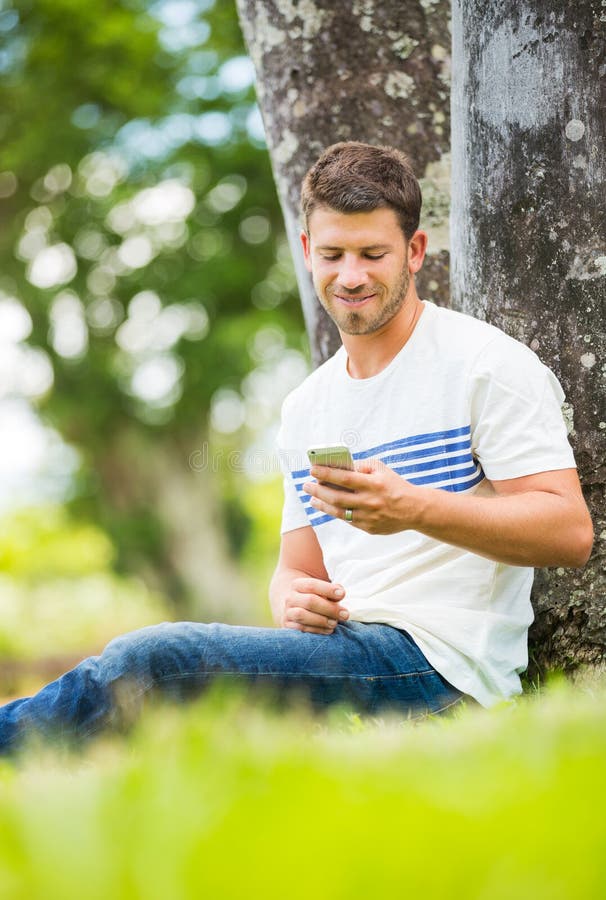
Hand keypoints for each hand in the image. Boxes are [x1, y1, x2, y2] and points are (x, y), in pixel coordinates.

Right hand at [282, 577, 348, 634]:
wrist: (297, 608)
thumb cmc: (316, 598)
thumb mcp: (322, 592)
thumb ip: (332, 591)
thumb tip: (340, 593)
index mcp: (298, 585)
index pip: (312, 585)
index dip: (328, 589)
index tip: (342, 594)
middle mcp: (290, 598)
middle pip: (309, 601)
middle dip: (329, 608)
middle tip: (344, 614)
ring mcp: (288, 612)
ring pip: (302, 615)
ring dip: (322, 620)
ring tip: (335, 623)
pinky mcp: (288, 626)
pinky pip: (300, 629)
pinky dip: (316, 630)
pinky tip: (328, 630)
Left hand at [304, 459, 424, 534]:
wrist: (414, 509)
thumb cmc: (394, 485)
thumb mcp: (381, 469)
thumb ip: (360, 467)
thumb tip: (338, 467)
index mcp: (373, 484)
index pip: (344, 478)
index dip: (326, 474)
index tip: (312, 469)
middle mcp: (369, 502)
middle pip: (336, 497)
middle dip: (318, 490)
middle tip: (306, 485)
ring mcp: (368, 517)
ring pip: (338, 512)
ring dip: (322, 504)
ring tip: (312, 498)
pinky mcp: (369, 528)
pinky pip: (347, 520)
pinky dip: (335, 513)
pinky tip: (326, 506)